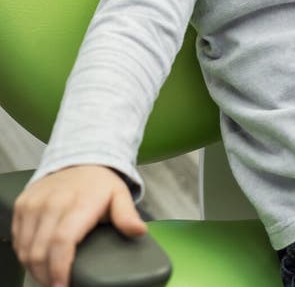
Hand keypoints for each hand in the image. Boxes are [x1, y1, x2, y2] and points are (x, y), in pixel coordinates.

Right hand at [11, 164, 146, 286]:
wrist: (79, 159)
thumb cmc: (100, 183)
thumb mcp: (119, 195)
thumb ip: (127, 215)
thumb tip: (139, 231)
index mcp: (79, 203)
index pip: (62, 242)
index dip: (59, 269)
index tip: (63, 286)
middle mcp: (52, 202)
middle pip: (40, 252)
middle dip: (47, 276)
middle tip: (59, 285)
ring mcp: (34, 203)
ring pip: (25, 249)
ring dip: (35, 269)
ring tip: (49, 276)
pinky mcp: (23, 204)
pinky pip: (17, 238)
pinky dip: (25, 254)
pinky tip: (38, 260)